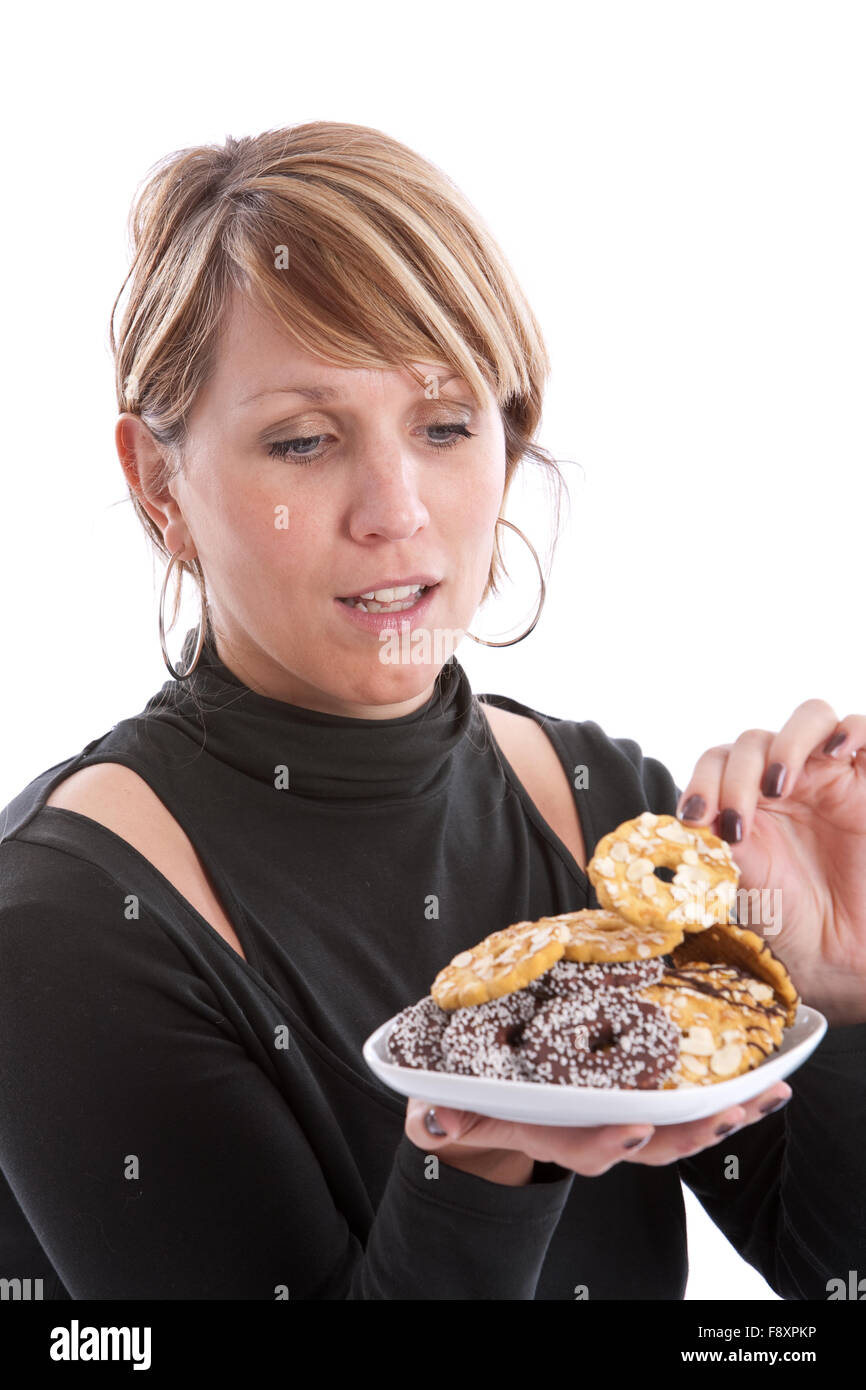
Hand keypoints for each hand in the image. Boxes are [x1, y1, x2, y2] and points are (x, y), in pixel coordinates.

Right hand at [404, 1083, 791, 1180]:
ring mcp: (619, 1115)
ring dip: (722, 1114)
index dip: (608, 1142)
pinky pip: (685, 1101)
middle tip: (728, 1114)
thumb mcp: (450, 1107)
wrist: (487, 1102)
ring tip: (762, 1095)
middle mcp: (592, 1130)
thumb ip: (444, 1113)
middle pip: (649, 1143)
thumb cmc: (470, 1097)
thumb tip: (438, 1116)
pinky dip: (724, 1093)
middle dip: (690, 1132)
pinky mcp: (638, 1093)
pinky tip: (762, 1079)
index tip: (633, 1125)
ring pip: (677, 1125)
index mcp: (550, 1131)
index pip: (583, 1146)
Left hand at [676, 699, 865, 1025]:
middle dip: (736, 777)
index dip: (703, 782)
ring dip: (787, 743)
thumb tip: (686, 817)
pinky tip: (836, 752)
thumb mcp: (742, 877)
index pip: (717, 761)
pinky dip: (851, 730)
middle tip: (735, 822)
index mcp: (745, 796)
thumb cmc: (787, 915)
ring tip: (778, 785)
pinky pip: (864, 728)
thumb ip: (717, 841)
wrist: (836, 951)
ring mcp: (829, 775)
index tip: (695, 818)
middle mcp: (785, 779)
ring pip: (810, 718)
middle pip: (754, 742)